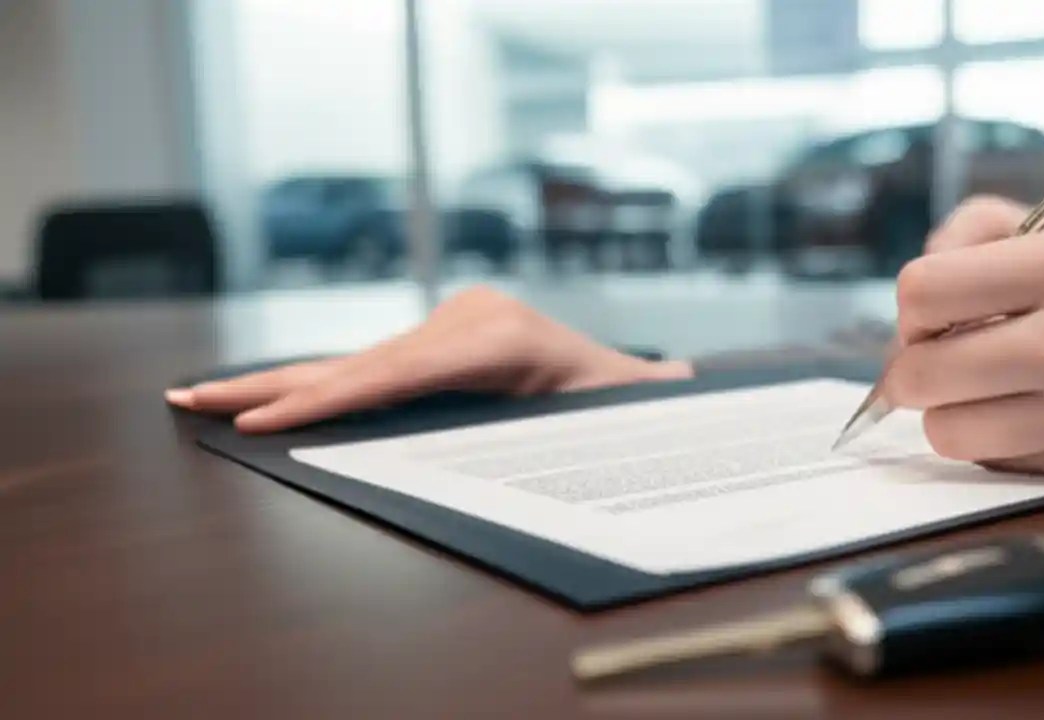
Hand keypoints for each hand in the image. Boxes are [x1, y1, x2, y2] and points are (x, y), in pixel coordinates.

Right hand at [166, 286, 691, 432]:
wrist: (616, 377)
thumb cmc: (620, 399)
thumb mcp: (624, 400)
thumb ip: (641, 395)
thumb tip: (679, 382)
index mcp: (503, 338)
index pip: (401, 375)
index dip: (333, 398)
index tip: (272, 416)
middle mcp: (467, 322)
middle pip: (359, 364)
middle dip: (275, 386)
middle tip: (198, 398)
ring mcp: (445, 327)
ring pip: (351, 364)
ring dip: (276, 383)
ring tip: (202, 395)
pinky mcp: (431, 341)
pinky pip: (364, 369)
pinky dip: (310, 383)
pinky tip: (261, 393)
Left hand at [887, 196, 1043, 478]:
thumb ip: (998, 245)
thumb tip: (923, 283)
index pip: (923, 292)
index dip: (915, 307)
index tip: (935, 313)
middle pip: (917, 375)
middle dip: (916, 366)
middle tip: (946, 355)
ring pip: (948, 434)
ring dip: (953, 412)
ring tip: (991, 387)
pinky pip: (1003, 463)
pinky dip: (999, 442)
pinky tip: (1034, 414)